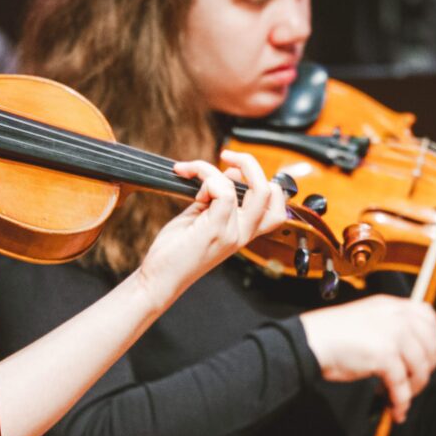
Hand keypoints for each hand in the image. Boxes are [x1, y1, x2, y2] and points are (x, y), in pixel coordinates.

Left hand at [134, 151, 291, 306]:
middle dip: (250, 163)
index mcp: (243, 231)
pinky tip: (191, 188)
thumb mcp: (202, 218)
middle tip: (226, 157)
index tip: (234, 171)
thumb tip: (227, 174)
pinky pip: (223, 191)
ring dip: (218, 169)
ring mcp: (232, 233)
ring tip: (194, 172)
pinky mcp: (216, 230)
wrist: (160, 278)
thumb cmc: (176, 250)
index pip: (275, 204)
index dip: (262, 179)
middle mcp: (243, 233)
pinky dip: (206, 178)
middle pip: (271, 192)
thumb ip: (216, 198)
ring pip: (252, 188)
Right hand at [299, 295, 435, 422]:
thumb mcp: (366, 319)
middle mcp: (396, 317)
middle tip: (412, 382)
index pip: (429, 317)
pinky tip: (395, 409)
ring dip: (413, 389)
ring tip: (399, 398)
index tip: (428, 356)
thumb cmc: (331, 335)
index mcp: (391, 305)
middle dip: (425, 369)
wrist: (311, 342)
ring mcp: (393, 335)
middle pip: (430, 346)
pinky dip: (401, 401)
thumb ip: (388, 327)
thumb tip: (408, 353)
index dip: (434, 339)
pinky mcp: (385, 356)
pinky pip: (402, 385)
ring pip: (420, 368)